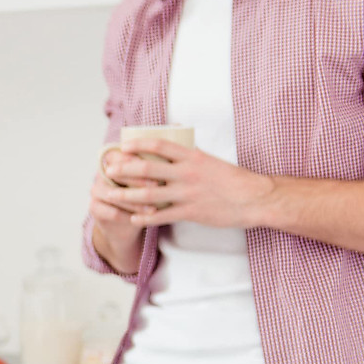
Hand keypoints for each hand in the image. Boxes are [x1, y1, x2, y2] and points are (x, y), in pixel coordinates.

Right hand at [90, 153, 150, 273]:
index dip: (138, 158)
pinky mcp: (94, 208)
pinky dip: (128, 216)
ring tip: (153, 208)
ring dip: (134, 202)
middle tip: (157, 185)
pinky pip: (111, 212)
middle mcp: (102, 172)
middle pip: (116, 172)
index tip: (159, 164)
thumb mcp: (152, 176)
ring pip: (114, 193)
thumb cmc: (146, 195)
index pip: (121, 153)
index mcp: (115, 160)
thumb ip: (161, 163)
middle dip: (137, 179)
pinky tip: (141, 219)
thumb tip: (187, 145)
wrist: (126, 221)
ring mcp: (96, 190)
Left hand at [103, 139, 274, 227]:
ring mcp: (188, 193)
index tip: (123, 146)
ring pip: (149, 194)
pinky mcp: (191, 212)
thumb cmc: (232, 180)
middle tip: (108, 171)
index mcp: (193, 156)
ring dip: (126, 195)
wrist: (254, 199)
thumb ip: (189, 158)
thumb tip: (170, 151)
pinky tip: (133, 219)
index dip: (138, 144)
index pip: (160, 145)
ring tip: (110, 195)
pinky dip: (145, 218)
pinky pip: (161, 215)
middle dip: (124, 170)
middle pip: (147, 169)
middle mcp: (187, 173)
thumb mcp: (210, 161)